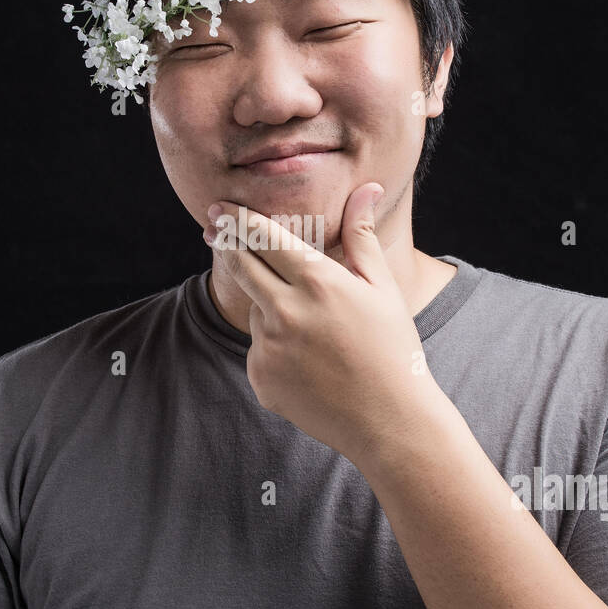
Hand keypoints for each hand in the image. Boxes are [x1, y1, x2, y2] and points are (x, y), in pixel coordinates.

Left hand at [203, 182, 446, 467]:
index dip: (237, 218)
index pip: (262, 236)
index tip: (220, 207)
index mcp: (318, 282)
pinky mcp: (260, 378)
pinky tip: (309, 363)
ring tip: (313, 330)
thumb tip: (368, 188)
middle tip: (214, 228)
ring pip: (255, 310)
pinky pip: (259, 349)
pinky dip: (275, 347)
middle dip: (226, 244)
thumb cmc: (393, 348)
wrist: (389, 420)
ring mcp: (269, 348)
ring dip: (268, 305)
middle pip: (240, 264)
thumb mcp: (382, 288)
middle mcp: (286, 311)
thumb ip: (362, 236)